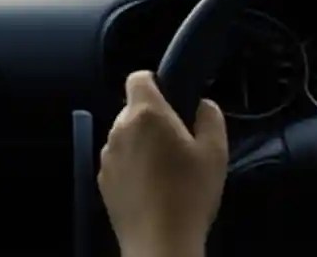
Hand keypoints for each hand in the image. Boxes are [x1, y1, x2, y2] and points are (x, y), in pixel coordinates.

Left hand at [98, 70, 227, 256]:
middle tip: (178, 142)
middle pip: (133, 109)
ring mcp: (107, 155)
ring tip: (165, 169)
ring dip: (141, 142)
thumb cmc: (190, 193)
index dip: (155, 82)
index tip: (172, 99)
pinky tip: (151, 188)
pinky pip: (118, 160)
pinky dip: (131, 165)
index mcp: (145, 114)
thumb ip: (210, 117)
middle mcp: (118, 128)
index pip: (138, 77)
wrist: (160, 242)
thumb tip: (203, 104)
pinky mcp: (102, 180)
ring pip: (124, 136)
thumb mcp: (215, 152)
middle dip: (152, 118)